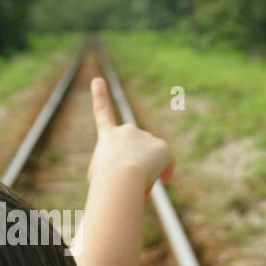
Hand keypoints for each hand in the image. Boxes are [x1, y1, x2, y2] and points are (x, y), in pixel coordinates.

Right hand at [88, 76, 174, 196]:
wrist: (120, 176)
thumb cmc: (104, 182)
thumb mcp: (98, 177)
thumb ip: (110, 169)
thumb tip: (128, 174)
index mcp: (108, 137)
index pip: (102, 113)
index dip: (99, 96)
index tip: (97, 80)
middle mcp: (127, 131)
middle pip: (135, 152)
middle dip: (135, 167)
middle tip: (132, 183)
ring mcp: (146, 137)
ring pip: (149, 160)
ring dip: (146, 173)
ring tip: (138, 185)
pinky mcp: (162, 147)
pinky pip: (167, 162)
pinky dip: (166, 171)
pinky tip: (166, 180)